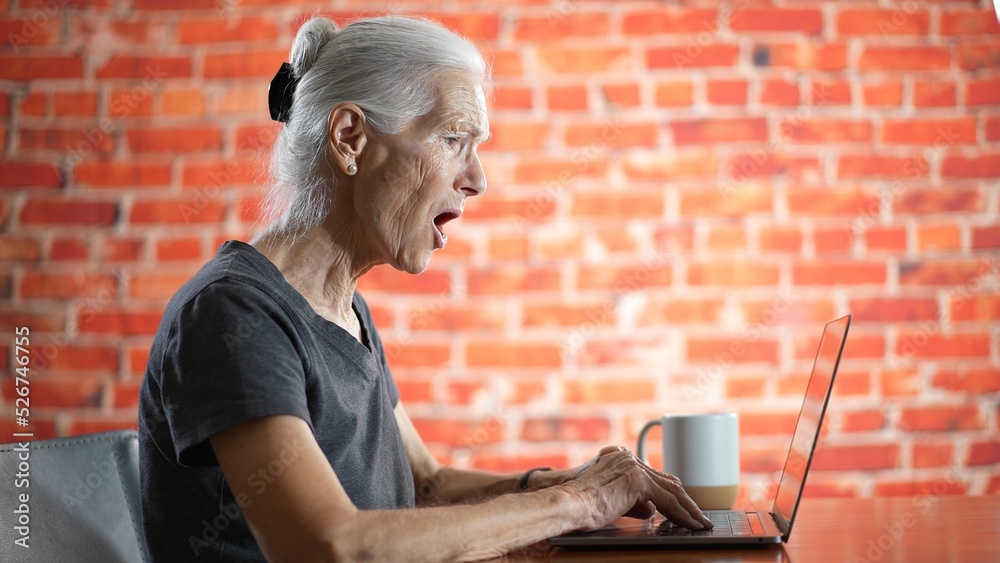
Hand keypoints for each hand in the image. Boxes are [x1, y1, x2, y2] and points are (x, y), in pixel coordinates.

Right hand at [555, 446, 714, 531]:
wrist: (568, 503)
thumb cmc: (580, 505)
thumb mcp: (611, 499)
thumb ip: (633, 500)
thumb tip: (650, 510)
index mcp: (620, 457)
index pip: (654, 476)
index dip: (671, 493)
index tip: (683, 506)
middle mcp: (628, 456)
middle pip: (667, 480)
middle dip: (685, 501)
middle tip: (700, 517)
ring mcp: (633, 466)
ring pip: (672, 490)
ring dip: (689, 509)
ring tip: (701, 523)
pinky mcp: (638, 480)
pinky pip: (668, 500)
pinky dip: (683, 514)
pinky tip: (691, 525)